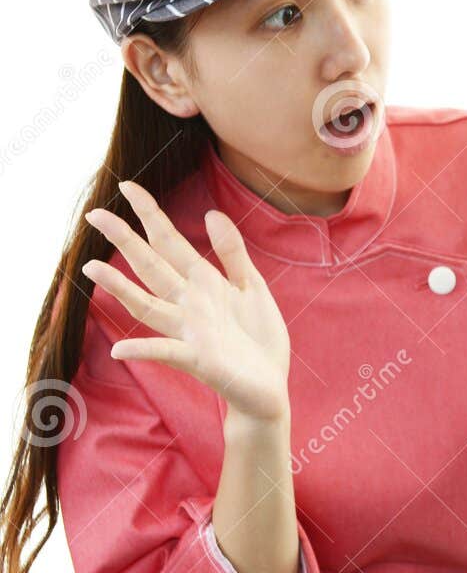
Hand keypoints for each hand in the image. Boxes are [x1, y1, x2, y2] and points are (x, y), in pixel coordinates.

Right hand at [83, 180, 290, 422]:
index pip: (171, 243)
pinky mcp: (198, 360)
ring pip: (148, 306)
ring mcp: (189, 332)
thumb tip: (210, 212)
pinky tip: (120, 349)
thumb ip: (232, 252)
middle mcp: (189, 304)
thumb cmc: (258, 338)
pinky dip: (144, 350)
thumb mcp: (252, 287)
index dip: (151, 215)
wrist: (268, 387)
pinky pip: (167, 353)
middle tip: (94, 214)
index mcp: (203, 284)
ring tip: (91, 268)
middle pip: (152, 267)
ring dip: (120, 289)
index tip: (128, 186)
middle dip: (126, 241)